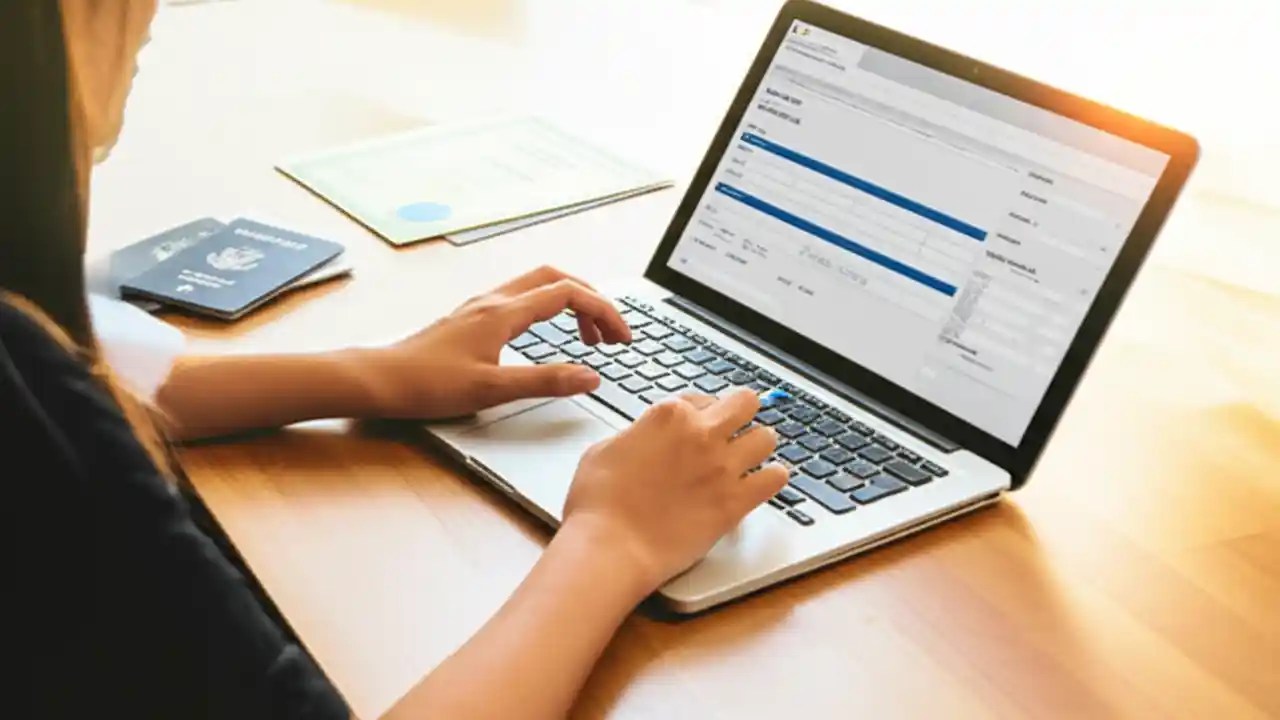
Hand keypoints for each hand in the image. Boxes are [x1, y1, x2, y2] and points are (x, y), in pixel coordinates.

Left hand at [361, 266, 632, 418]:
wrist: (378, 380)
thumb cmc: (427, 385)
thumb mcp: (493, 389)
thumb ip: (546, 382)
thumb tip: (591, 377)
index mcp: (503, 313)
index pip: (568, 294)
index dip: (603, 312)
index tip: (621, 339)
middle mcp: (493, 301)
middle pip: (556, 278)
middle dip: (592, 300)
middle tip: (610, 334)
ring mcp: (480, 307)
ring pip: (538, 286)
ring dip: (570, 303)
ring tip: (586, 338)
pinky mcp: (470, 319)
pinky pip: (521, 299)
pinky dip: (548, 310)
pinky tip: (547, 337)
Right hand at [562, 389, 788, 590]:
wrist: (610, 547)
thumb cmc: (598, 503)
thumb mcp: (604, 450)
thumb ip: (636, 436)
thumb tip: (646, 439)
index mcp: (669, 415)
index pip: (700, 398)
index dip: (699, 412)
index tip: (695, 426)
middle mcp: (702, 434)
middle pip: (745, 403)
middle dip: (739, 413)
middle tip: (732, 429)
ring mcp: (723, 468)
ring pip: (767, 437)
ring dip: (757, 445)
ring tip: (746, 458)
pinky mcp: (736, 502)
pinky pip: (776, 479)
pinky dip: (771, 479)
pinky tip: (759, 484)